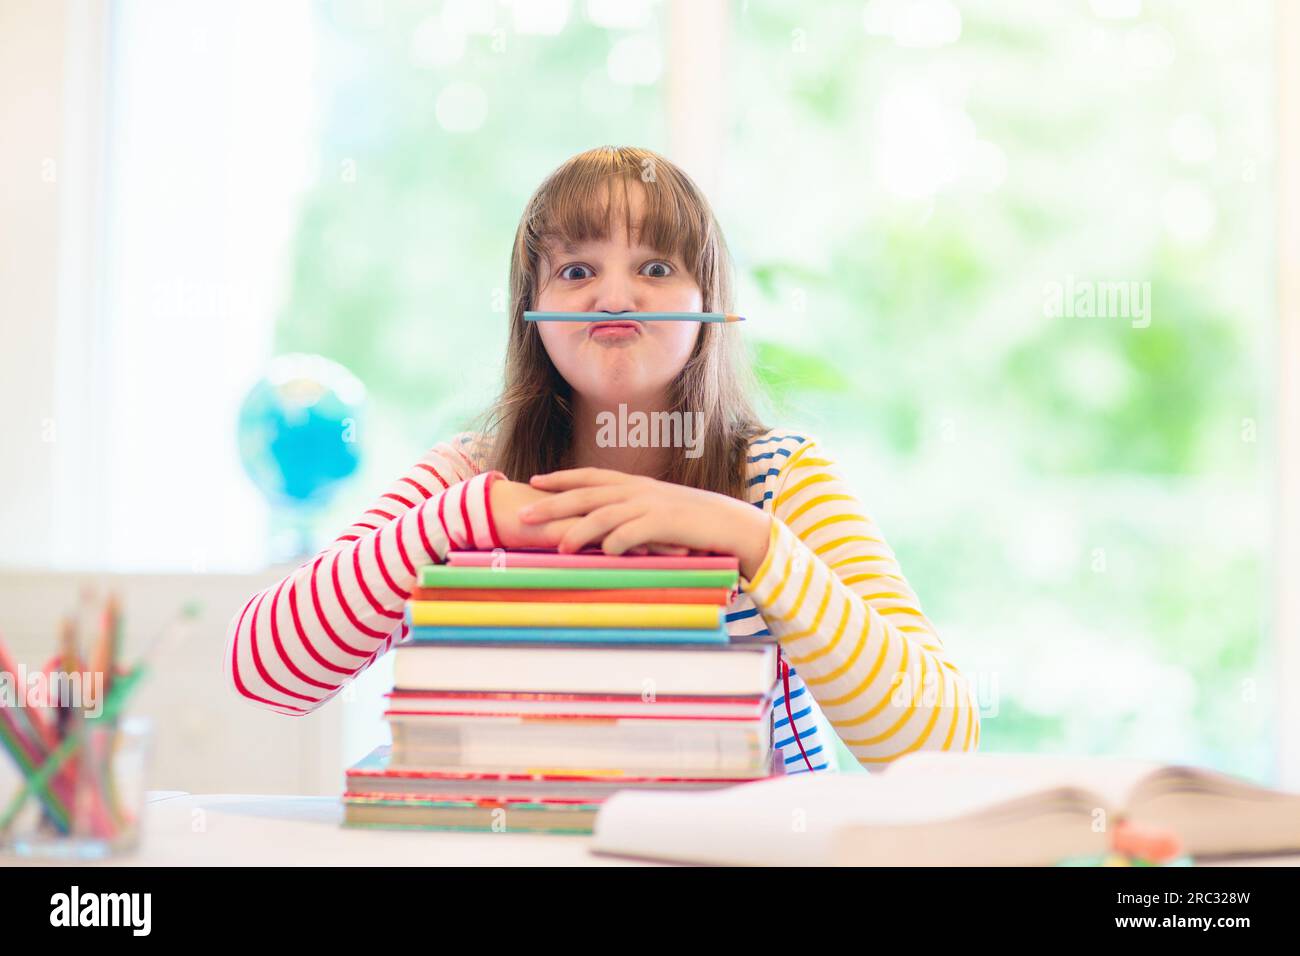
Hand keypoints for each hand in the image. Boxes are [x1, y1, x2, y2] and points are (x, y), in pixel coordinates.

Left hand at [520, 467, 772, 576]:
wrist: (730, 523)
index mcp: (634, 484)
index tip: (533, 482)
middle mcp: (638, 490)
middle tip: (523, 514)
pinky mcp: (665, 524)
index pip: (589, 477)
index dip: (560, 478)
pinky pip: (634, 533)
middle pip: (587, 494)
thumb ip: (630, 514)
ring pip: (605, 514)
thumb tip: (604, 530)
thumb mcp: (657, 511)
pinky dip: (617, 543)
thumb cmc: (691, 523)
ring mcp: (651, 505)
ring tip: (557, 546)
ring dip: (579, 530)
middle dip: (553, 504)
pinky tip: (603, 554)